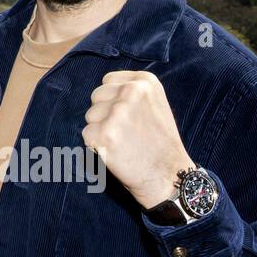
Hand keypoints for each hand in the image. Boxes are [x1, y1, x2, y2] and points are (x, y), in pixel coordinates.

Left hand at [82, 71, 195, 209]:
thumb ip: (131, 92)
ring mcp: (118, 112)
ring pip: (90, 116)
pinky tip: (116, 152)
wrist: (169, 175)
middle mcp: (131, 92)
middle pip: (97, 96)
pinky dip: (96, 146)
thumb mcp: (155, 104)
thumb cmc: (159, 142)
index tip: (129, 116)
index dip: (113, 100)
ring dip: (100, 130)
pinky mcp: (105, 134)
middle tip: (126, 132)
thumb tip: (104, 88)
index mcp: (145, 81)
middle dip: (105, 113)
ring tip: (123, 142)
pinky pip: (87, 134)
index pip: (108, 80)